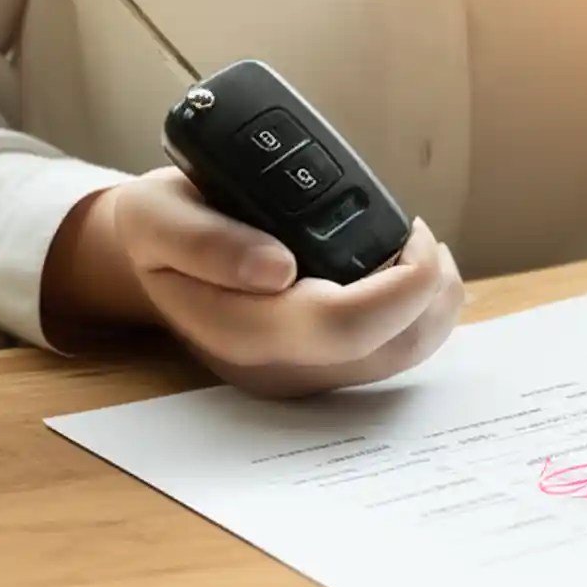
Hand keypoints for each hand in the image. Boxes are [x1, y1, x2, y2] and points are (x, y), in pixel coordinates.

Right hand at [53, 167, 463, 397]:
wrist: (153, 255)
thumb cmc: (161, 225)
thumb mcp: (157, 214)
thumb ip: (205, 242)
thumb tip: (276, 268)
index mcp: (237, 328)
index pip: (344, 327)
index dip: (400, 283)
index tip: (411, 230)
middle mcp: (278, 364)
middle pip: (391, 349)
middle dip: (431, 291)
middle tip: (421, 235)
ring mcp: (304, 372)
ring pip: (403, 355)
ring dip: (433, 303)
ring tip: (420, 249)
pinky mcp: (325, 366)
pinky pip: (392, 349)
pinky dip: (417, 310)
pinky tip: (406, 271)